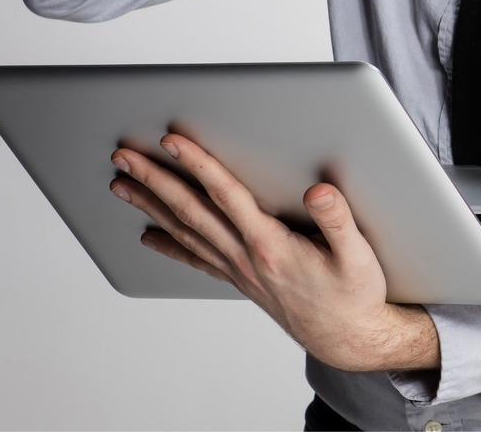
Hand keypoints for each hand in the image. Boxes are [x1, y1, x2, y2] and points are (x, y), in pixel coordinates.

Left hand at [110, 134, 439, 373]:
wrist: (349, 340)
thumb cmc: (355, 295)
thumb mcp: (360, 258)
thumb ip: (339, 221)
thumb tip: (319, 190)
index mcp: (271, 245)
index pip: (225, 195)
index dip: (197, 164)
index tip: (171, 141)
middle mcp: (245, 256)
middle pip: (190, 210)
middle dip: (154, 179)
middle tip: (123, 156)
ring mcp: (237, 268)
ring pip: (184, 231)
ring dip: (150, 205)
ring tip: (121, 183)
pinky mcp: (238, 278)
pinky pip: (194, 258)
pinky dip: (168, 244)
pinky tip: (146, 235)